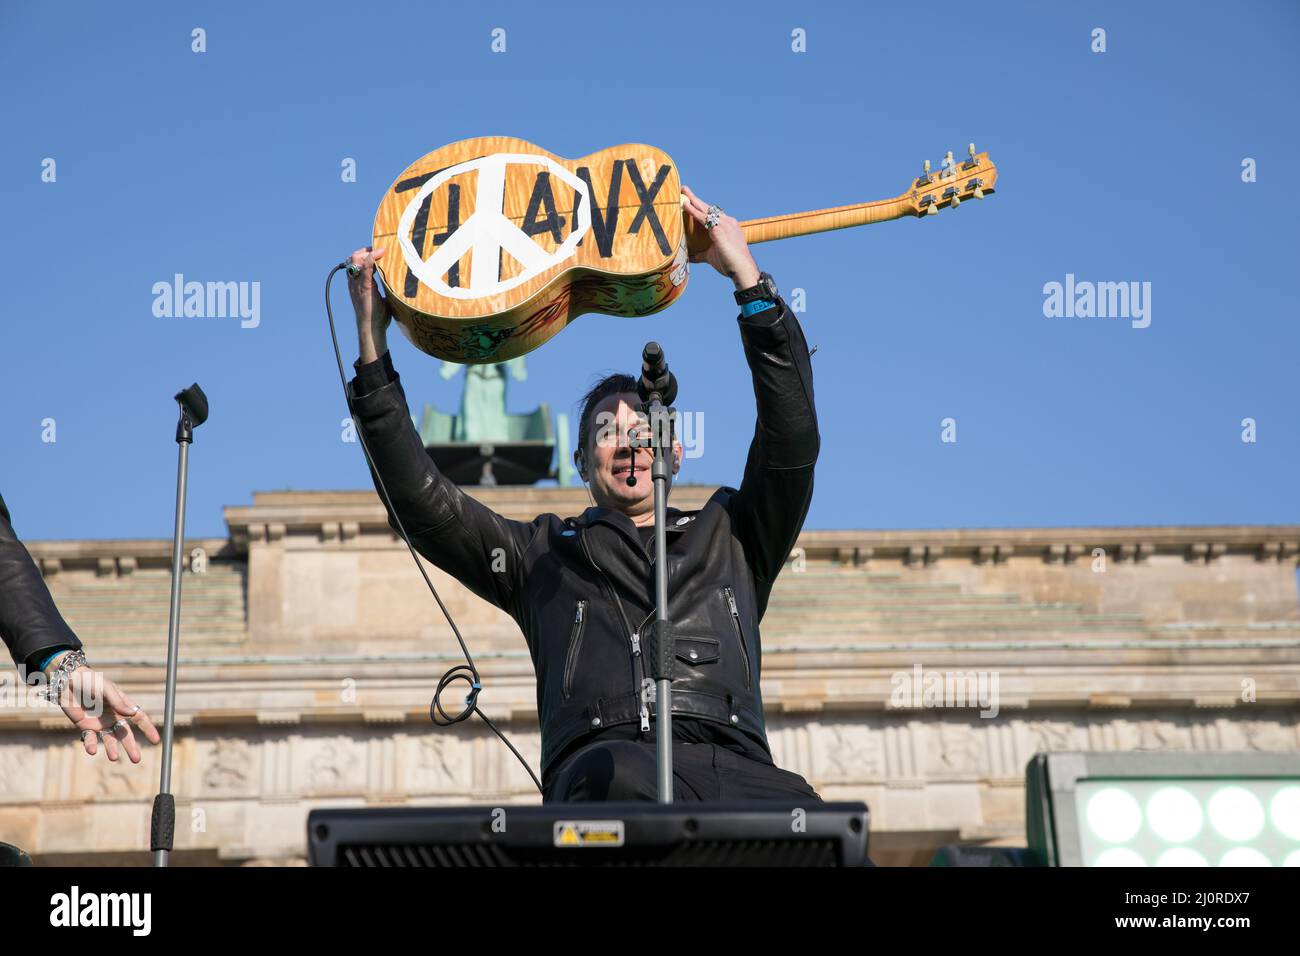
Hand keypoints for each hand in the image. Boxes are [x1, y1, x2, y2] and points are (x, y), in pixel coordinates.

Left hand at [51, 663, 159, 762]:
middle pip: (126, 734)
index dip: (148, 729)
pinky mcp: (85, 727)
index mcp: (123, 706)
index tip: (156, 741)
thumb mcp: (107, 689)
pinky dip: (91, 745)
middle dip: (131, 747)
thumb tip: (133, 713)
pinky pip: (90, 739)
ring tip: (114, 758)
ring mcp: (100, 723)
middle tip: (136, 759)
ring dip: (112, 749)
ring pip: (109, 740)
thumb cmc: (91, 681)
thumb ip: (118, 702)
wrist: (68, 682)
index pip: (140, 718)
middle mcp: (114, 717)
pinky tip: (92, 750)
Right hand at [347, 246, 391, 362]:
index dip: (365, 255)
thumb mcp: (383, 298)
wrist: (373, 329)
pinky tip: (381, 253)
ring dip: (369, 252)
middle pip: (353, 258)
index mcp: (358, 284)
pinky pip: (365, 267)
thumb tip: (400, 284)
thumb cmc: (378, 317)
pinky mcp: (364, 287)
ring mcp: (357, 284)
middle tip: (380, 250)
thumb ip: (386, 289)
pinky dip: (372, 257)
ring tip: (381, 251)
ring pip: (355, 259)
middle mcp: (354, 282)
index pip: (356, 263)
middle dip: (365, 250)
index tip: (378, 252)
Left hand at [680, 186, 760, 289]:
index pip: (712, 214)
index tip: (693, 200)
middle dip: (695, 198)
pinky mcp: (719, 229)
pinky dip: (693, 210)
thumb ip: (700, 254)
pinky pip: (702, 217)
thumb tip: (689, 256)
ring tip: (683, 192)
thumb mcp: (711, 257)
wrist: (742, 269)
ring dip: (693, 200)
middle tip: (684, 189)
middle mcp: (727, 222)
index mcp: (728, 226)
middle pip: (708, 207)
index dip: (701, 207)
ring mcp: (724, 224)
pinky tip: (685, 205)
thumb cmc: (730, 264)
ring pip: (705, 209)